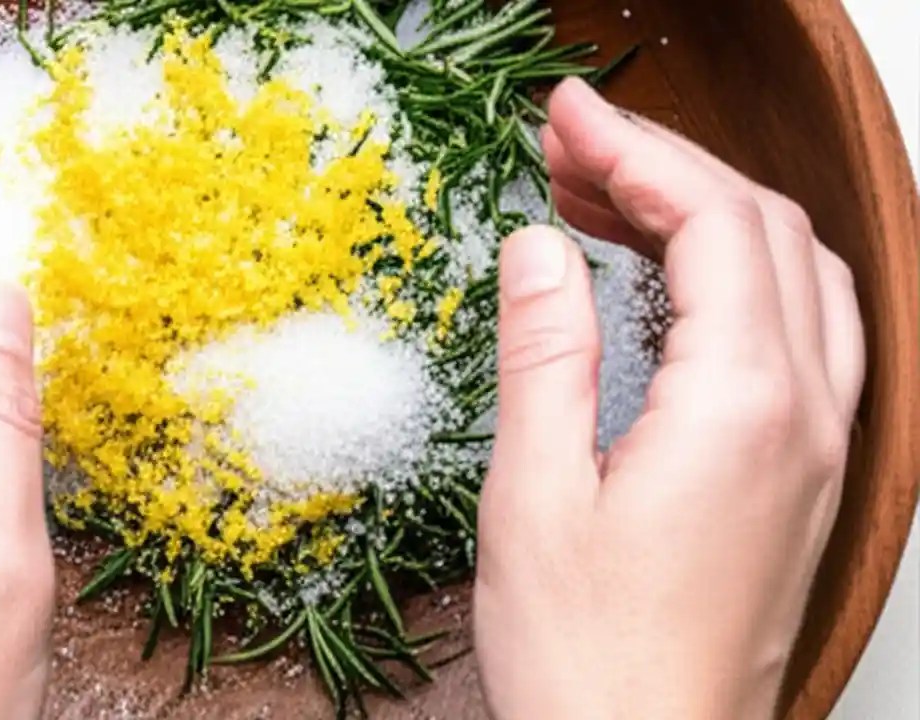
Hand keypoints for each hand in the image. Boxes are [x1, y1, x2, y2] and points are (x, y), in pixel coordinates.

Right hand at [473, 78, 864, 718]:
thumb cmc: (587, 659)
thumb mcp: (537, 494)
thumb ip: (546, 353)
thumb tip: (537, 247)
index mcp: (743, 408)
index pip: (710, 221)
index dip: (632, 150)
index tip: (561, 116)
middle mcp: (810, 416)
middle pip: (765, 229)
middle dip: (665, 167)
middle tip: (567, 149)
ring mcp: (822, 448)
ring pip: (798, 274)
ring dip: (708, 215)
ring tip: (604, 203)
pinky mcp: (807, 477)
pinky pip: (805, 332)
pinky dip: (739, 276)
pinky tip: (671, 283)